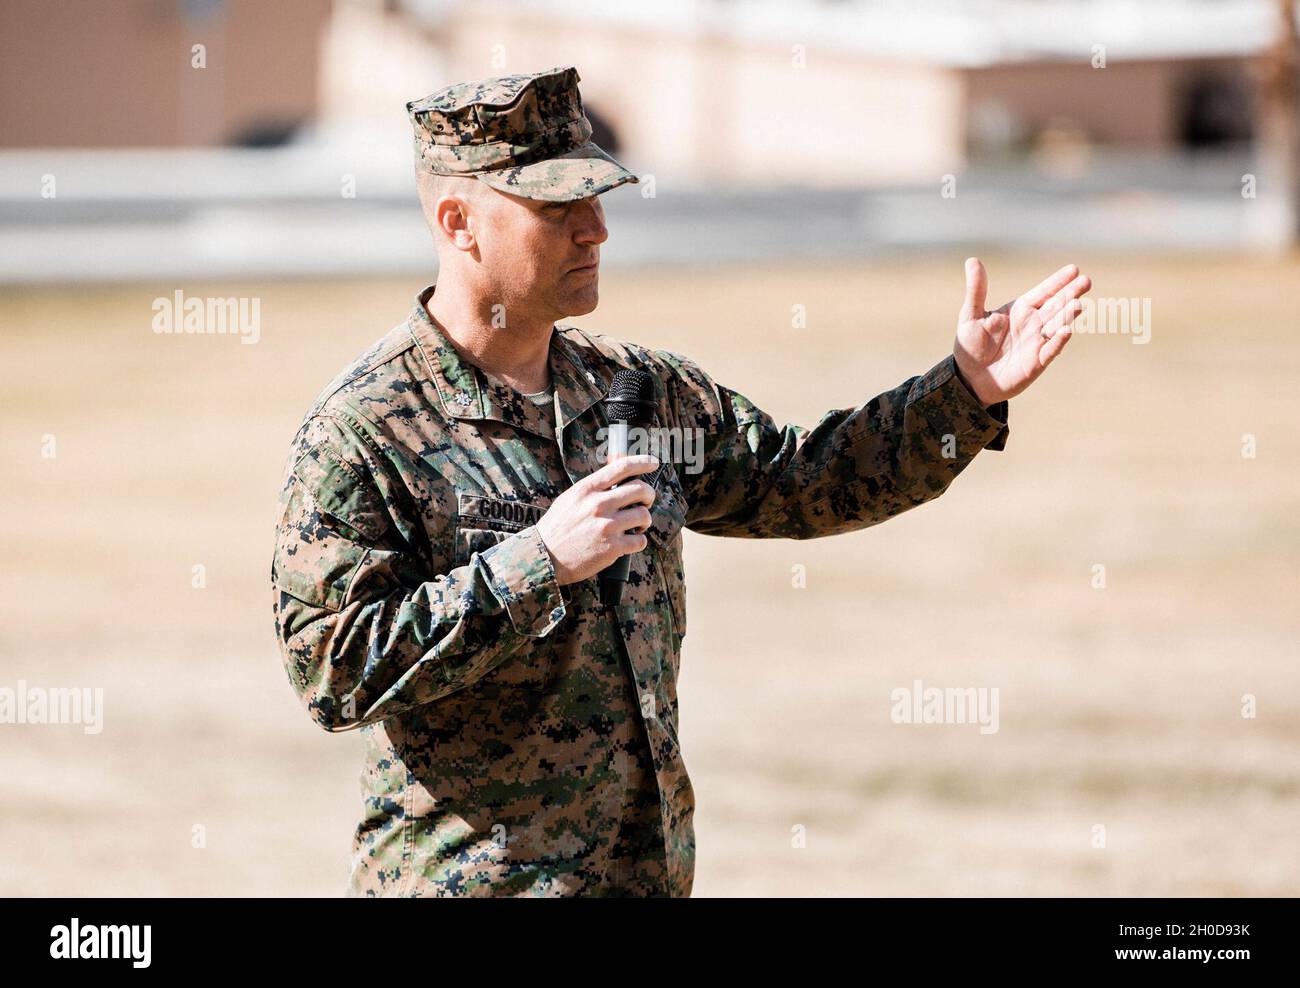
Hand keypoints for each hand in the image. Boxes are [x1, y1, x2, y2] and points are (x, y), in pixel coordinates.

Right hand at [535, 454, 658, 584]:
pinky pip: (640, 540)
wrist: (544, 556)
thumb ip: (594, 485)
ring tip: (637, 525)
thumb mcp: (571, 498)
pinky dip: (639, 541)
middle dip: (649, 495)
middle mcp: (598, 505)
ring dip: (644, 521)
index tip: (653, 462)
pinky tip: (631, 541)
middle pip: (640, 489)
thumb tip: (615, 467)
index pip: (622, 467)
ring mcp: (606, 526)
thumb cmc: (558, 527)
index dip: (642, 462)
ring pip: (644, 515)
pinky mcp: (612, 548)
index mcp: (587, 489)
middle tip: (645, 501)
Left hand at [953, 257, 1090, 405]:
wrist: (969, 378)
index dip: (1057, 282)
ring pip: (1056, 326)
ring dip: (1068, 315)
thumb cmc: (971, 346)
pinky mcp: (1036, 363)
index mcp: (1020, 310)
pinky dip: (1058, 342)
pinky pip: (1050, 351)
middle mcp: (1033, 325)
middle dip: (1070, 293)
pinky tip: (1066, 331)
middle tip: (1086, 281)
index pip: (1043, 292)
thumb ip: (976, 290)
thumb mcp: (971, 315)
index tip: (1073, 269)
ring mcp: (1037, 343)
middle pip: (1056, 306)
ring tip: (1078, 303)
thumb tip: (972, 260)